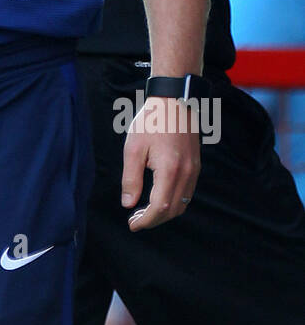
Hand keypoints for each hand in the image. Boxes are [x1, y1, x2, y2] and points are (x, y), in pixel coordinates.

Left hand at [121, 97, 199, 230]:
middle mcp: (186, 173)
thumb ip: (131, 178)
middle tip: (135, 219)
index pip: (160, 208)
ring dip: (164, 213)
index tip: (132, 224)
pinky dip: (174, 202)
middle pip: (173, 211)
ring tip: (144, 211)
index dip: (146, 221)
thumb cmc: (151, 121)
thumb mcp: (133, 148)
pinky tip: (158, 197)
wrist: (174, 100)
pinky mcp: (196, 165)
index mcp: (170, 170)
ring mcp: (194, 170)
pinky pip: (187, 193)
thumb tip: (129, 204)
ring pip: (182, 204)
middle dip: (154, 220)